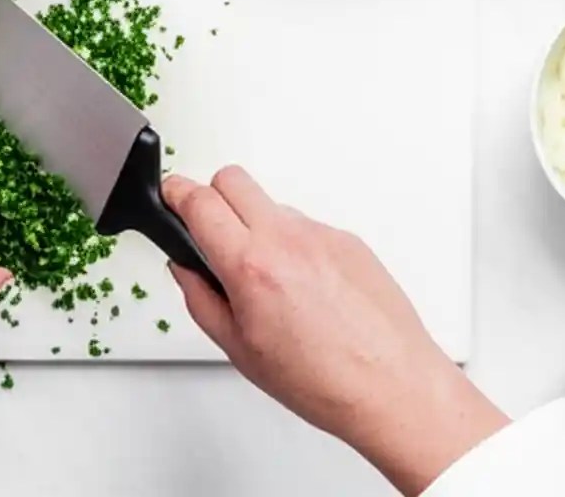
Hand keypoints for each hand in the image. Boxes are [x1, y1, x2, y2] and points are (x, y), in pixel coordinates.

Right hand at [163, 167, 509, 495]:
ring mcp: (322, 235)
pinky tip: (303, 288)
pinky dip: (293, 244)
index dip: (175, 194)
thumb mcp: (240, 350)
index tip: (170, 198)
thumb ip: (201, 300)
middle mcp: (288, 239)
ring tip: (266, 278)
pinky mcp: (349, 239)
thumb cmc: (325, 381)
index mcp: (252, 267)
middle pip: (232, 179)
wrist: (393, 386)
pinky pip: (306, 226)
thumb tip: (184, 269)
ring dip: (255, 225)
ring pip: (271, 204)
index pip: (199, 201)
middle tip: (210, 231)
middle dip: (212, 197)